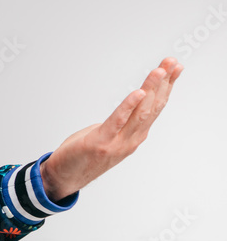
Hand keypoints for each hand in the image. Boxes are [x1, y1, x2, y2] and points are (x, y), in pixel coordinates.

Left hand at [40, 56, 183, 202]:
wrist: (64, 178)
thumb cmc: (82, 155)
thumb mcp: (105, 136)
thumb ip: (118, 124)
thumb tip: (125, 110)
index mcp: (134, 136)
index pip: (155, 108)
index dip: (166, 88)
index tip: (174, 69)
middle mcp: (131, 139)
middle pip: (152, 107)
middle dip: (164, 83)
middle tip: (172, 62)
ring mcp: (118, 142)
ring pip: (140, 112)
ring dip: (151, 89)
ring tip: (160, 71)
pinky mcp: (101, 142)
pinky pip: (118, 121)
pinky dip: (129, 106)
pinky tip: (138, 93)